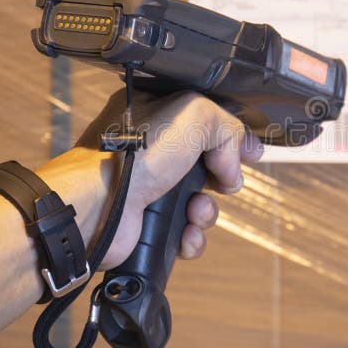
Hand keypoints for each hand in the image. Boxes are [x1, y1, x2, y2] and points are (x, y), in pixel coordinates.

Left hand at [39, 88, 262, 270]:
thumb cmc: (132, 154)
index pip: (204, 119)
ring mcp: (148, 186)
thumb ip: (227, 128)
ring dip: (206, 210)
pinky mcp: (147, 221)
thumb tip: (233, 165)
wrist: (98, 206)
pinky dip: (191, 236)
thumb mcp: (194, 115)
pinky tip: (185, 233)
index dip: (230, 136)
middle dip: (222, 176)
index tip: (249, 152)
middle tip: (222, 181)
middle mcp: (151, 148)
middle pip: (207, 162)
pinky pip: (185, 231)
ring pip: (199, 200)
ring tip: (195, 211)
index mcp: (155, 111)